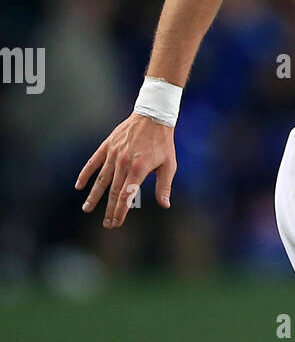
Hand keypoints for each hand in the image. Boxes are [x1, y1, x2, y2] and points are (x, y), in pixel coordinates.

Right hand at [76, 113, 176, 227]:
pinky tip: (79, 186)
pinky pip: (93, 162)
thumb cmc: (163, 144)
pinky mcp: (107, 146)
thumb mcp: (169, 165)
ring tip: (87, 209)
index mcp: (139, 169)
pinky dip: (85, 174)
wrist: (153, 117)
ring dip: (93, 196)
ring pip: (101, 179)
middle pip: (113, 191)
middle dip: (109, 210)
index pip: (126, 196)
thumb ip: (164, 186)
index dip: (121, 211)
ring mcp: (113, 154)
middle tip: (106, 224)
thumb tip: (164, 205)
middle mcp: (123, 163)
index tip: (116, 222)